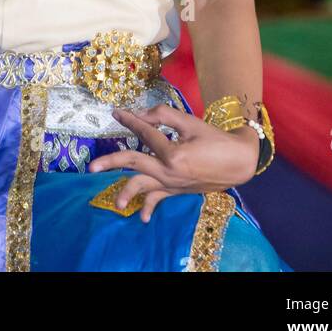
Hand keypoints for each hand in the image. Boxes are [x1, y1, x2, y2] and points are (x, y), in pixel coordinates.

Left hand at [86, 104, 259, 222]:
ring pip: (143, 187)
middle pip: (134, 163)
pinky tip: (140, 217)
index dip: (130, 121)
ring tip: (115, 203)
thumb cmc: (215, 138)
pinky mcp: (177, 190)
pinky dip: (149, 207)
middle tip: (92, 167)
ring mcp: (173, 184)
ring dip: (126, 193)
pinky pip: (160, 200)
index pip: (145, 133)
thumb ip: (164, 116)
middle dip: (112, 162)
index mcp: (172, 153)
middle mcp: (169, 171)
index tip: (116, 113)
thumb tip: (141, 115)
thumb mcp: (190, 122)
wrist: (239, 161)